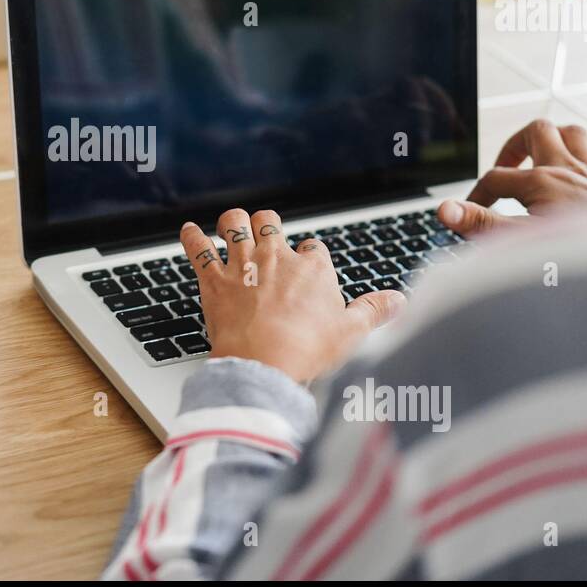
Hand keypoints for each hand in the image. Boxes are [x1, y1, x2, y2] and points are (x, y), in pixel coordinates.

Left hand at [180, 208, 405, 383]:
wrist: (265, 364)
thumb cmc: (308, 350)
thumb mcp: (351, 332)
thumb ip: (374, 311)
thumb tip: (398, 300)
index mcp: (312, 269)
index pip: (313, 248)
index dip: (309, 256)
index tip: (306, 266)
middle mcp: (276, 258)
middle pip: (270, 222)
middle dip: (267, 224)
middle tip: (264, 234)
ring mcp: (243, 265)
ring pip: (234, 223)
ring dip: (232, 222)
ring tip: (230, 224)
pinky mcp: (214, 280)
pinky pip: (198, 248)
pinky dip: (191, 238)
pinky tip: (189, 232)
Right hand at [439, 119, 586, 237]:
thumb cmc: (580, 256)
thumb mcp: (519, 243)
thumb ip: (480, 224)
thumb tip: (445, 210)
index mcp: (542, 182)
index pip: (495, 178)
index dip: (476, 196)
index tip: (468, 216)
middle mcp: (569, 171)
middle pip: (538, 131)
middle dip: (516, 145)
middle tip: (505, 168)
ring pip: (574, 136)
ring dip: (554, 142)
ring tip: (538, 160)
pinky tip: (580, 183)